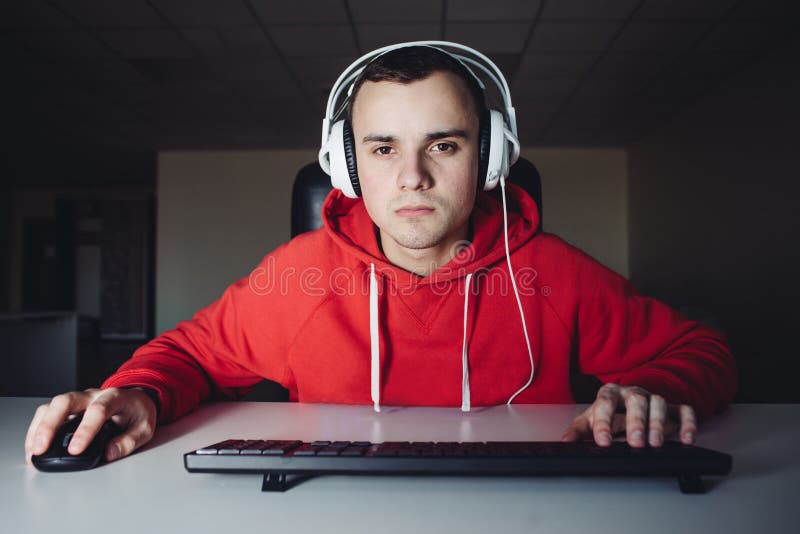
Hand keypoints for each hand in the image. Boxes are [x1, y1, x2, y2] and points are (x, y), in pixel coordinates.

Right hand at [25, 387, 157, 464]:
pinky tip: (33, 446)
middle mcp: (92, 395)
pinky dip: (37, 429)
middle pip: (66, 401)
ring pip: (52, 405)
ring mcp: (78, 399)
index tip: (75, 450)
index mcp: (115, 397)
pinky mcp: (68, 407)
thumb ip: (130, 441)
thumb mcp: (145, 428)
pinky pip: (47, 412)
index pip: (98, 410)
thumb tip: (109, 454)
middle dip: (50, 424)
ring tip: (33, 452)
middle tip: (41, 448)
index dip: (85, 430)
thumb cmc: (138, 414)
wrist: (136, 400)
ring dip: (39, 427)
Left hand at [561, 383, 696, 447]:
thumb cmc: (610, 412)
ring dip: (657, 423)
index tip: (603, 441)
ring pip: (658, 403)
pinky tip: (687, 439)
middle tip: (635, 443)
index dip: (603, 421)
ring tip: (655, 444)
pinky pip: (684, 411)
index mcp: (609, 393)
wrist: (630, 402)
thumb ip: (578, 430)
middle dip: (635, 422)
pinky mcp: (673, 408)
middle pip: (635, 400)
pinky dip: (688, 423)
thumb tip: (565, 442)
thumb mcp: (591, 420)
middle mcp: (632, 393)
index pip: (605, 403)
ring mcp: (653, 398)